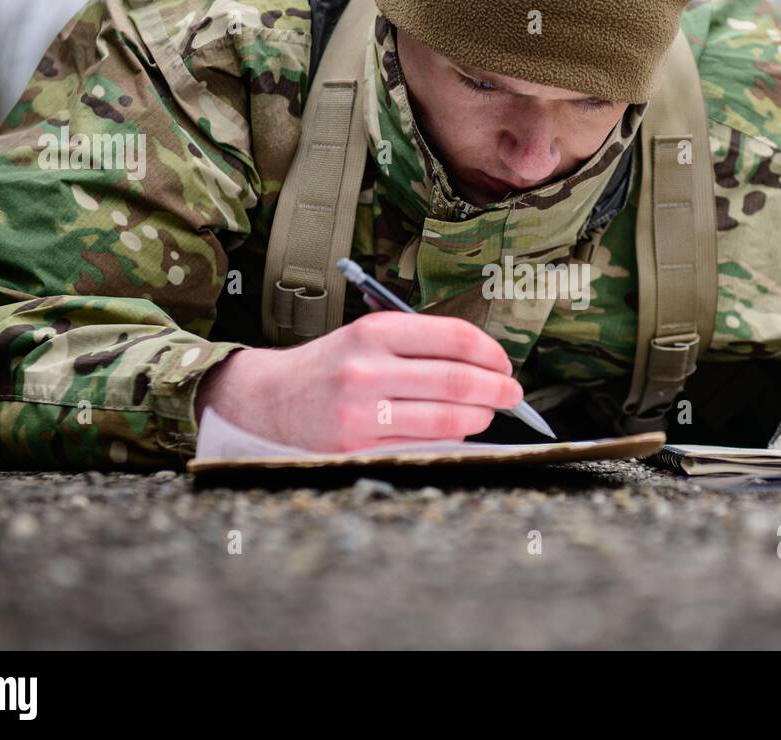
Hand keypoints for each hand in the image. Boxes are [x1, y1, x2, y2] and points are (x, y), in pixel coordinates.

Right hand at [194, 312, 522, 451]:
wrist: (267, 400)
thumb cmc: (329, 366)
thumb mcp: (365, 337)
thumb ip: (418, 345)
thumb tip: (485, 363)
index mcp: (374, 331)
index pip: (453, 336)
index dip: (491, 351)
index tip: (504, 362)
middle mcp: (367, 369)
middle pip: (458, 380)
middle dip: (498, 388)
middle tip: (513, 393)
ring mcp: (362, 412)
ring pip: (447, 418)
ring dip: (480, 417)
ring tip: (489, 412)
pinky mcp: (358, 447)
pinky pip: (424, 445)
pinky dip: (452, 439)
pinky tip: (459, 431)